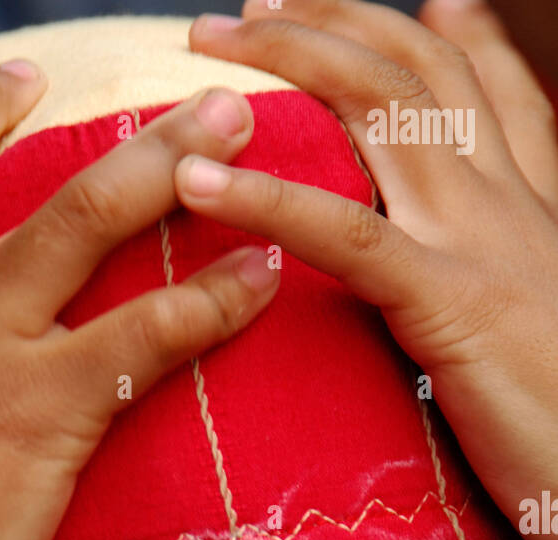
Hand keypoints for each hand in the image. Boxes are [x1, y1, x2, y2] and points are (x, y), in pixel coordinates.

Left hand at [176, 1, 557, 539]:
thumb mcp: (531, 322)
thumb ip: (497, 270)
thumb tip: (435, 261)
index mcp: (529, 205)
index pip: (481, 85)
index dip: (425, 30)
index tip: (363, 2)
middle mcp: (506, 201)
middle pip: (412, 69)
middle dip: (323, 24)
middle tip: (239, 16)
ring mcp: (480, 241)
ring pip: (383, 110)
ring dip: (288, 64)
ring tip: (209, 51)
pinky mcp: (450, 303)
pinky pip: (347, 234)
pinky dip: (267, 199)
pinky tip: (200, 181)